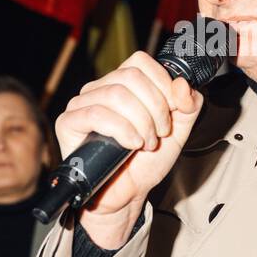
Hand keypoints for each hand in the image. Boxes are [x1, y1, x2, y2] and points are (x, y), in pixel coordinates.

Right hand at [56, 51, 202, 248]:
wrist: (127, 194)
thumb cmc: (145, 162)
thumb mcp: (178, 132)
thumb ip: (188, 106)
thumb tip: (183, 84)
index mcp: (123, 84)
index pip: (140, 62)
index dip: (162, 84)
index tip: (171, 111)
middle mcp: (100, 89)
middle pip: (130, 77)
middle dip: (155, 108)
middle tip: (159, 133)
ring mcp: (82, 104)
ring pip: (116, 94)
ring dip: (140, 122)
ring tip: (145, 143)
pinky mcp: (69, 123)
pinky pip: (96, 113)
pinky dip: (121, 129)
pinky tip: (131, 145)